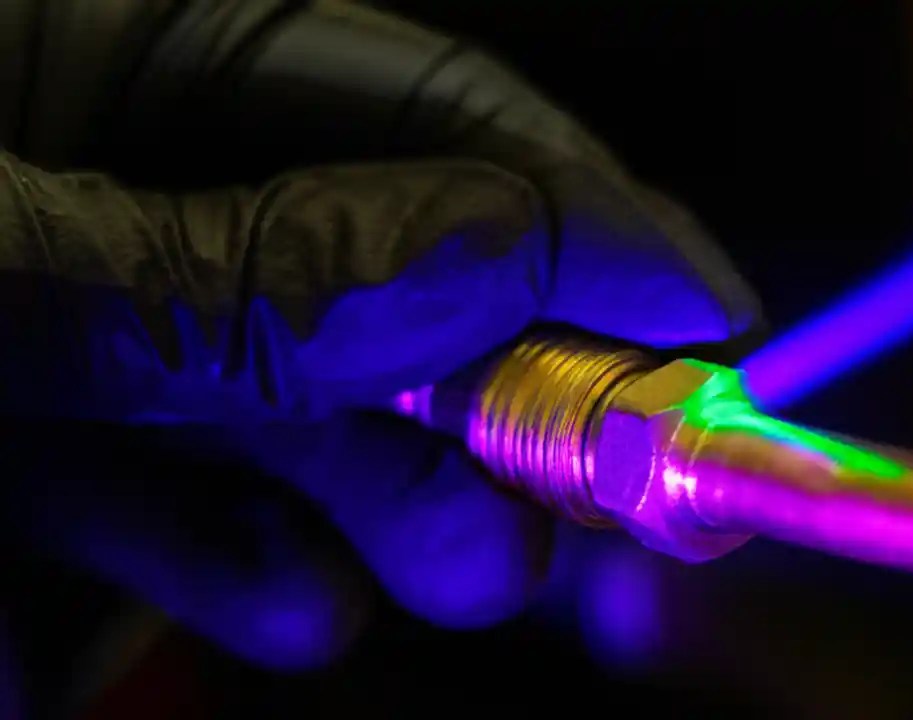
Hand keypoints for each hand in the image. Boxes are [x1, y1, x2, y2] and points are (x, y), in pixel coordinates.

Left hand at [0, 0, 760, 683]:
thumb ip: (238, 276)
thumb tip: (499, 261)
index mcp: (124, 55)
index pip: (421, 112)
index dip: (581, 218)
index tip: (709, 325)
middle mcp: (122, 183)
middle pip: (384, 282)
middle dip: (497, 400)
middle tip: (588, 490)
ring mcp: (80, 324)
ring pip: (297, 417)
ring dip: (384, 512)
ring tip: (423, 578)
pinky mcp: (40, 455)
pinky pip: (173, 518)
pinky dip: (229, 577)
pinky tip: (231, 617)